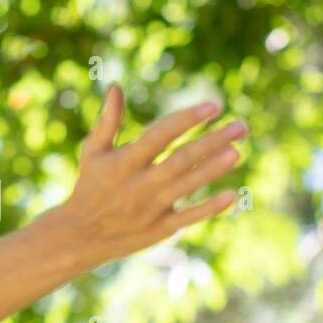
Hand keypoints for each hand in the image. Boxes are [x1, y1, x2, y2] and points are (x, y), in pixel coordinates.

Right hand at [55, 83, 244, 265]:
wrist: (80, 235)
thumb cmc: (89, 186)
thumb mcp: (92, 152)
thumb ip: (108, 121)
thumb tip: (115, 87)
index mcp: (123, 162)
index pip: (160, 135)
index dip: (187, 119)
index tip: (214, 105)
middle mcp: (138, 184)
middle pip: (181, 159)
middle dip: (212, 141)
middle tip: (242, 126)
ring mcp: (150, 208)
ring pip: (188, 185)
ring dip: (214, 169)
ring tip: (238, 150)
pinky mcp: (159, 229)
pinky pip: (188, 217)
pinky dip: (210, 208)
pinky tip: (231, 194)